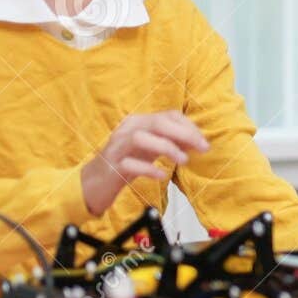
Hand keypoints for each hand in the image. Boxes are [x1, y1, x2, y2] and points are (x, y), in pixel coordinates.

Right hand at [81, 111, 209, 215]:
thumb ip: (171, 142)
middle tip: (202, 148)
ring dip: (166, 147)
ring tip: (183, 160)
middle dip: (183, 134)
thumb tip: (197, 140)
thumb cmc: (126, 163)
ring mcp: (117, 147)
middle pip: (157, 123)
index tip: (203, 142)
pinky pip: (129, 164)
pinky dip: (148, 168)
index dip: (189, 127)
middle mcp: (127, 130)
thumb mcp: (151, 149)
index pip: (168, 115)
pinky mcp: (111, 167)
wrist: (94, 182)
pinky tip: (161, 174)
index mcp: (139, 122)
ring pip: (140, 138)